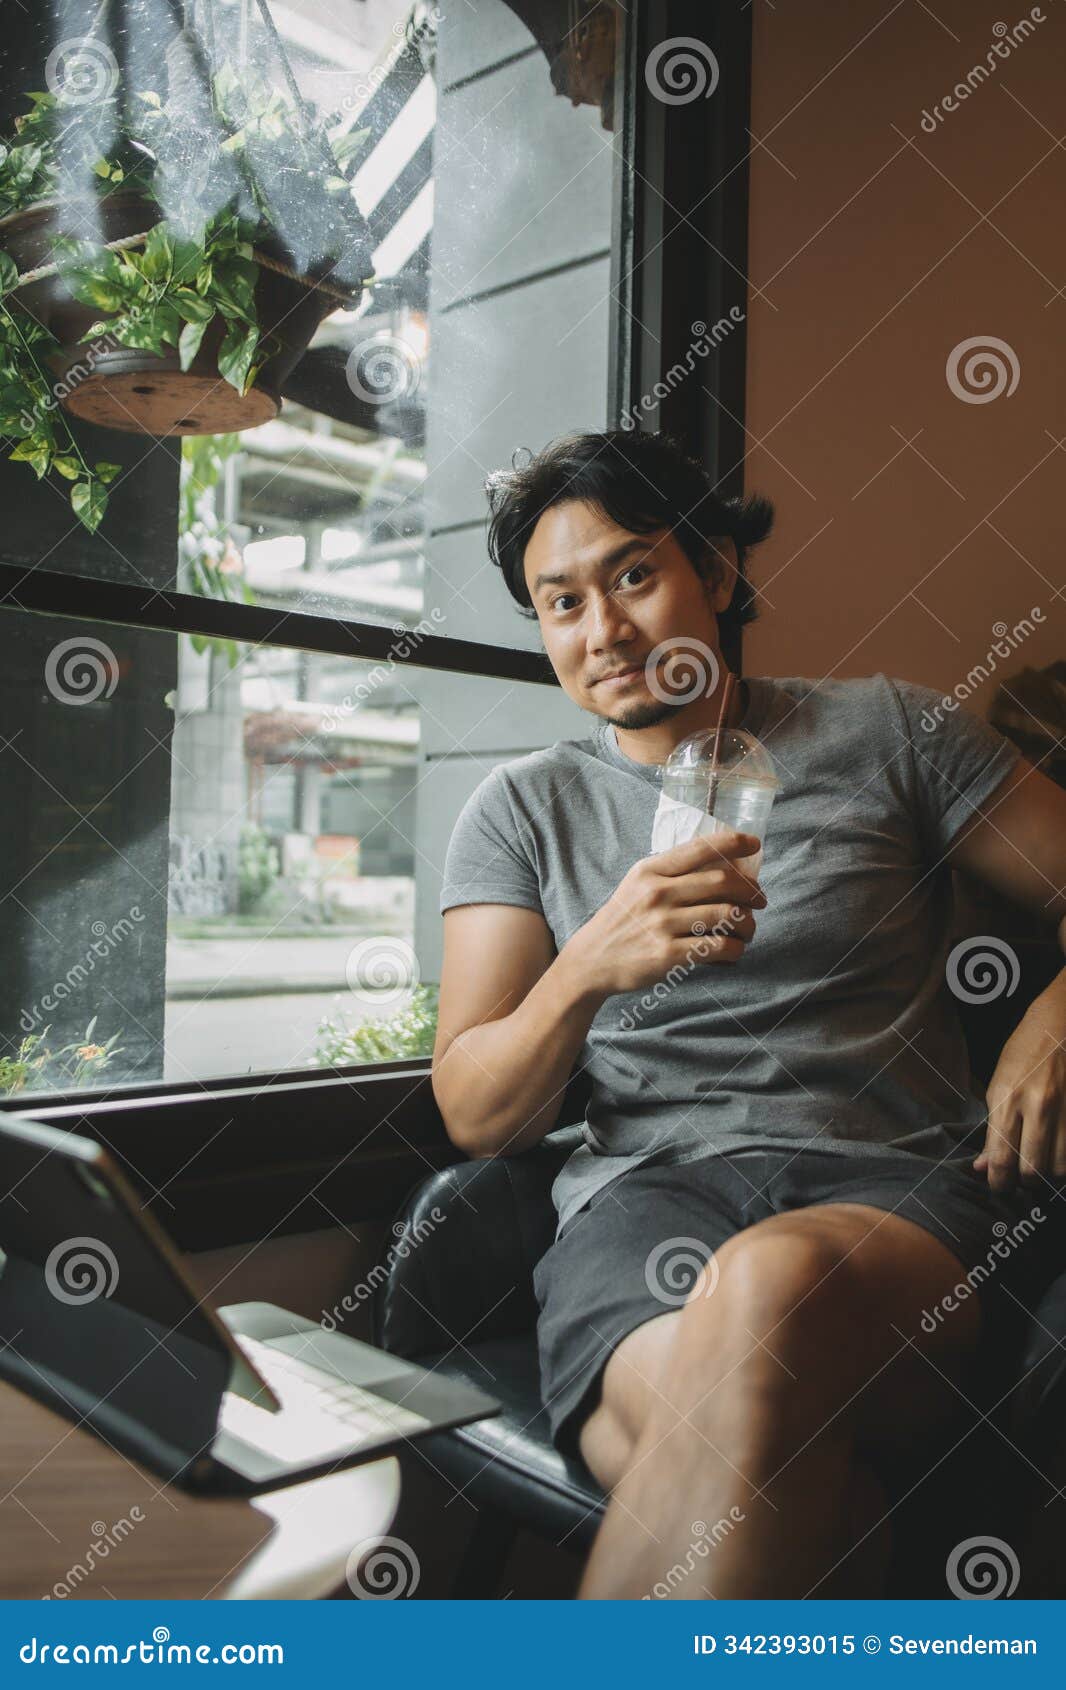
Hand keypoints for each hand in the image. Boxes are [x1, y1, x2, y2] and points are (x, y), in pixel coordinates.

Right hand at [565, 828, 767, 998]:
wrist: (592, 960)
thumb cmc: (622, 920)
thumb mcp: (637, 884)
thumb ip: (671, 872)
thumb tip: (721, 863)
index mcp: (651, 871)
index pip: (700, 848)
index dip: (734, 843)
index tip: (754, 844)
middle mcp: (657, 893)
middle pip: (722, 881)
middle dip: (751, 889)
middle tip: (760, 899)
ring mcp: (663, 924)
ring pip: (726, 915)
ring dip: (748, 923)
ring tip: (748, 928)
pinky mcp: (668, 955)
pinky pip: (718, 947)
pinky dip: (735, 949)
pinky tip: (733, 950)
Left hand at [972, 976, 1065, 1192]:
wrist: (1063, 1020)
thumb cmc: (1025, 1049)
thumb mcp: (998, 1083)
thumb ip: (993, 1129)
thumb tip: (984, 1167)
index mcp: (1007, 1099)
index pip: (1001, 1160)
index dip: (999, 1185)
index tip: (999, 1188)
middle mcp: (1037, 1106)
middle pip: (1033, 1172)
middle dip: (1025, 1185)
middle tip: (1022, 1182)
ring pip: (1061, 1169)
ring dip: (1051, 1175)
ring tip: (1043, 1167)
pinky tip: (1059, 1154)